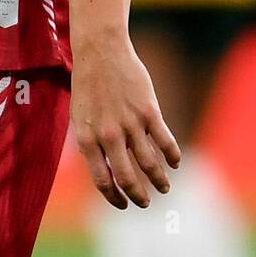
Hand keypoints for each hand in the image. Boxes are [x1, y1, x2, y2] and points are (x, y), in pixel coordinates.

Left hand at [70, 34, 180, 208]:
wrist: (100, 52)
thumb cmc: (88, 85)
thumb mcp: (79, 117)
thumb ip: (90, 145)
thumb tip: (105, 172)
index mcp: (86, 139)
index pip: (102, 181)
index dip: (115, 198)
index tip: (124, 205)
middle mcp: (107, 135)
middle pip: (127, 178)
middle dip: (139, 196)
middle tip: (146, 203)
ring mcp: (129, 124)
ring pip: (150, 164)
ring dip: (159, 181)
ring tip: (164, 188)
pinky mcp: (148, 111)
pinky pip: (165, 142)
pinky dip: (173, 156)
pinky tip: (175, 162)